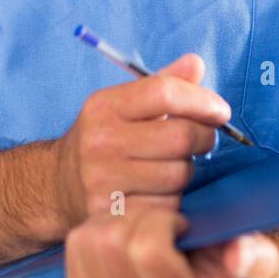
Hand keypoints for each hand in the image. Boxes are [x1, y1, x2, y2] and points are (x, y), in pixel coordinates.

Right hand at [52, 53, 229, 227]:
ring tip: (177, 164)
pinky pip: (168, 206)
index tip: (220, 111)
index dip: (202, 100)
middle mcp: (100, 141)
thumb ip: (162, 83)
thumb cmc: (105, 138)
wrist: (58, 185)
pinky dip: (175, 199)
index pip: (165, 92)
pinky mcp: (111, 214)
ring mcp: (103, 180)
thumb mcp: (124, 104)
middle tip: (205, 139)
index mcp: (105, 106)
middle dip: (205, 137)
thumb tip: (196, 63)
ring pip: (178, 174)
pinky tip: (163, 191)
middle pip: (179, 136)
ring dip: (189, 169)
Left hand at [65, 208, 278, 277]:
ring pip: (89, 240)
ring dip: (115, 219)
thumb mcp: (253, 256)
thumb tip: (239, 253)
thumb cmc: (224, 262)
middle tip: (158, 219)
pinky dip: (95, 227)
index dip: (162, 221)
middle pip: (112, 242)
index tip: (179, 222)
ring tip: (140, 224)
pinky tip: (121, 233)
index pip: (147, 249)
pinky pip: (74, 246)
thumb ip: (253, 255)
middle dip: (137, 215)